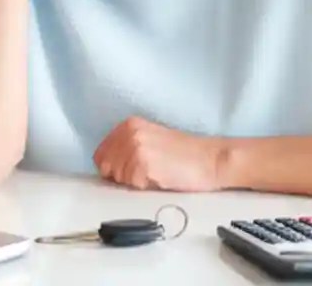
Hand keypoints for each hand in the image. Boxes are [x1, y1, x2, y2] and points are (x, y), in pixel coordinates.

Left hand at [93, 116, 229, 191]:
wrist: (210, 160)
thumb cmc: (185, 154)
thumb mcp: (150, 139)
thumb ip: (126, 147)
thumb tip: (107, 167)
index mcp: (129, 124)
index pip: (101, 154)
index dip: (113, 167)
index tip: (129, 170)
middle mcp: (129, 133)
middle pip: (106, 167)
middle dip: (122, 176)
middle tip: (146, 173)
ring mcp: (136, 148)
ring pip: (119, 178)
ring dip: (134, 182)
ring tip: (156, 173)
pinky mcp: (144, 165)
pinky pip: (132, 185)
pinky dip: (144, 187)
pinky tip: (161, 178)